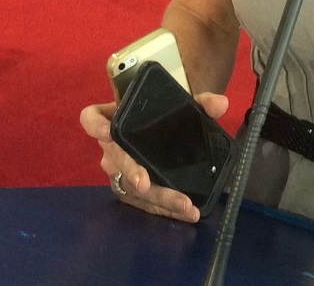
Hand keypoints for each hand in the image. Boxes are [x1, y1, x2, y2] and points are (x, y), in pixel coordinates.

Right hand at [79, 92, 229, 221]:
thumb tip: (221, 103)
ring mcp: (118, 169)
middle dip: (131, 172)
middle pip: (115, 160)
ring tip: (183, 206)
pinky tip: (182, 213)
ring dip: (155, 198)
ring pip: (128, 187)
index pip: (92, 119)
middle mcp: (111, 145)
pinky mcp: (130, 189)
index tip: (108, 132)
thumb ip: (201, 100)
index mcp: (115, 117)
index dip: (96, 125)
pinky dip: (161, 208)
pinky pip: (140, 202)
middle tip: (146, 183)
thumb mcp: (182, 102)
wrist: (170, 126)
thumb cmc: (166, 111)